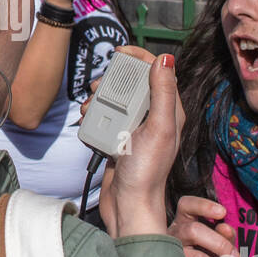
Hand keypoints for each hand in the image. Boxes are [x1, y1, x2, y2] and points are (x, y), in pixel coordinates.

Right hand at [106, 46, 184, 238]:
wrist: (128, 204)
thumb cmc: (147, 171)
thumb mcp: (159, 128)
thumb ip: (163, 93)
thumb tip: (164, 59)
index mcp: (170, 111)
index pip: (158, 72)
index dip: (140, 57)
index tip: (120, 51)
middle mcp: (154, 118)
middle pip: (133, 83)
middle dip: (113, 79)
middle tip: (98, 85)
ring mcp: (135, 129)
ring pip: (116, 99)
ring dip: (100, 98)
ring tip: (89, 107)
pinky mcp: (119, 139)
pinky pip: (106, 117)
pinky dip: (94, 115)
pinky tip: (87, 120)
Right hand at [168, 196, 235, 256]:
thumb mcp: (219, 247)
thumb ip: (225, 236)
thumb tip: (225, 228)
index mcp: (184, 223)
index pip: (186, 205)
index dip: (203, 206)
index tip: (222, 212)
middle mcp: (173, 235)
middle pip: (194, 230)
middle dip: (220, 244)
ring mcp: (169, 256)